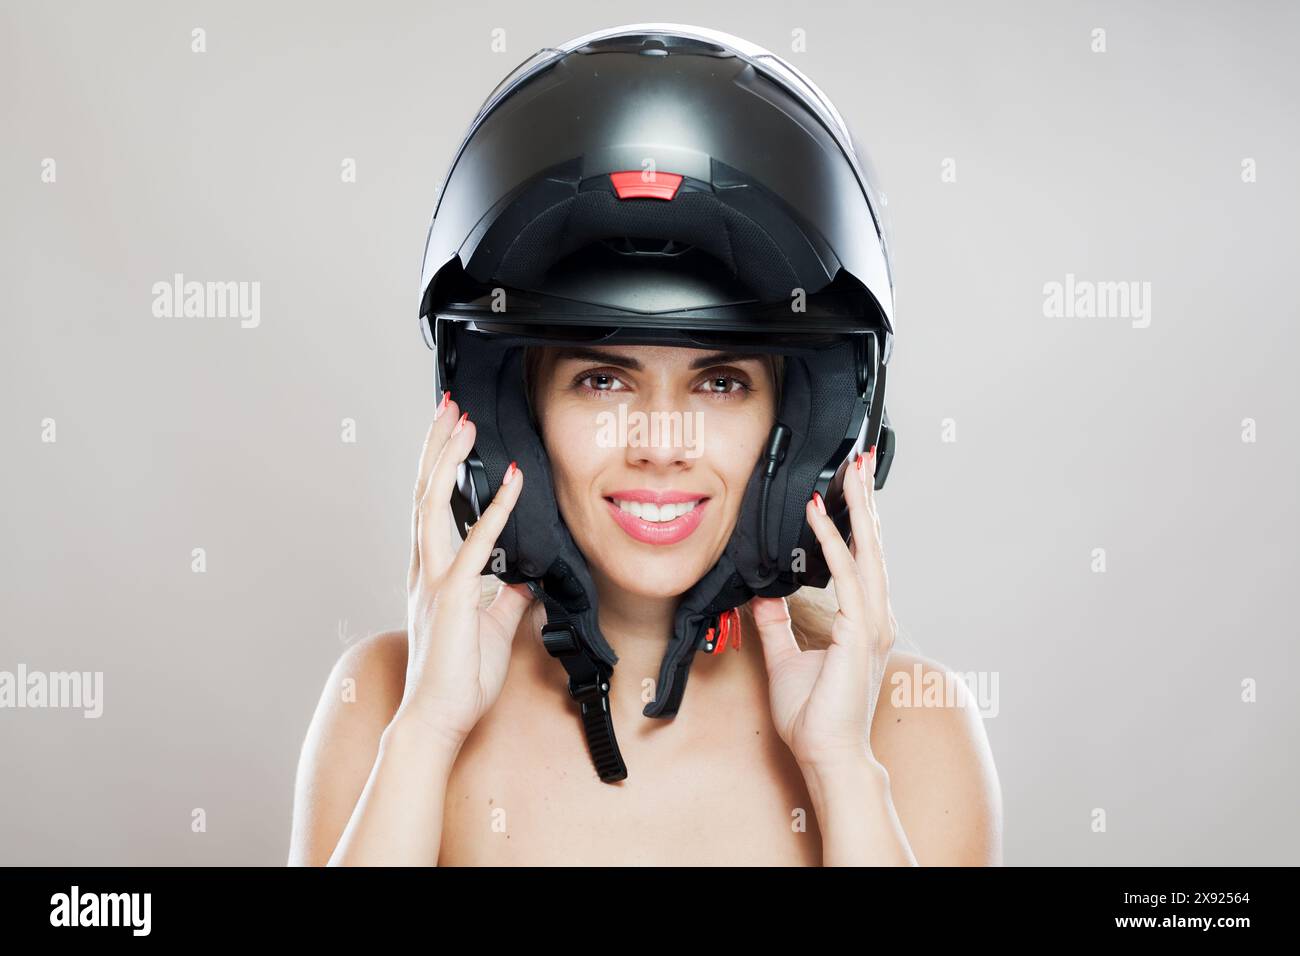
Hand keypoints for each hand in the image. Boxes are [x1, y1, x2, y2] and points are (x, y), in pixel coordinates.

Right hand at [397, 392, 536, 749]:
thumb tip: (528, 575)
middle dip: (435, 445)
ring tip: (462, 423)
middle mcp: (424, 568)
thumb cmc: (459, 677)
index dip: (437, 463)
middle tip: (448, 406)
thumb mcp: (491, 625)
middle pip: (423, 491)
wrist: (437, 718)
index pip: (430, 504)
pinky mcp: (453, 597)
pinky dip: (494, 512)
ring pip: (434, 505)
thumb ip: (506, 595)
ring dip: (448, 460)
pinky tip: (509, 484)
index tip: (448, 430)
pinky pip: (476, 545)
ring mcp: (434, 580)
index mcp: (430, 572)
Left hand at [750, 445, 897, 769]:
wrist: (825, 754)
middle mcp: (874, 617)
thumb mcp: (784, 658)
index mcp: (862, 621)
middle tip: (858, 463)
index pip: (861, 558)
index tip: (847, 486)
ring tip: (849, 474)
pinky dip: (832, 545)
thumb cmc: (813, 716)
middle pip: (872, 546)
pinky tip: (819, 518)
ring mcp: (872, 625)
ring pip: (867, 553)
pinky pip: (847, 578)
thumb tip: (763, 593)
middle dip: (864, 502)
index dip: (856, 520)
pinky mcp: (859, 634)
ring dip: (857, 511)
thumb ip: (776, 623)